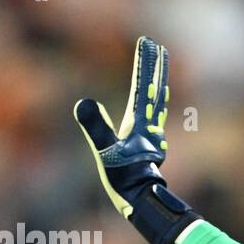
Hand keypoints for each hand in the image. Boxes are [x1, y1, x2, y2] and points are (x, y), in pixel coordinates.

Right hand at [74, 36, 196, 243]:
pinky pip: (154, 117)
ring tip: (159, 68)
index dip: (144, 63)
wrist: (141, 201)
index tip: (148, 42)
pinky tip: (155, 104)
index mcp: (139, 121)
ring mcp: (151, 135)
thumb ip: (95, 127)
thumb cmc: (123, 178)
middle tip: (158, 46)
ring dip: (157, 82)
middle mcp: (149, 125)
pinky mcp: (149, 145)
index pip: (142, 85)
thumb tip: (83, 103)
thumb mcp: (105, 152)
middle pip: (154, 89)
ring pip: (157, 102)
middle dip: (155, 67)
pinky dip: (155, 102)